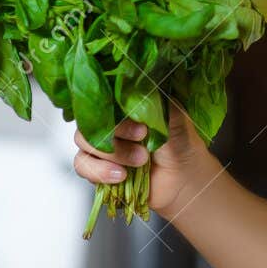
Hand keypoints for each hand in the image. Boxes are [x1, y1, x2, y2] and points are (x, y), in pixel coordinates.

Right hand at [72, 102, 214, 215]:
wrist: (184, 183)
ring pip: (84, 143)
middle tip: (143, 138)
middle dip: (117, 132)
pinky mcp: (97, 168)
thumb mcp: (177, 121)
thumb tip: (148, 84)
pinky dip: (99, 171)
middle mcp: (112, 122)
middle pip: (92, 118)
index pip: (106, 96)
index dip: (116, 107)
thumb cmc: (181, 147)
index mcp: (127, 105)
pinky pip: (82, 166)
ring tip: (141, 161)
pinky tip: (121, 175)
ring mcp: (103, 146)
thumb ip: (160, 104)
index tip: (141, 123)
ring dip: (112, 153)